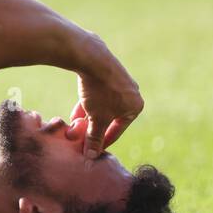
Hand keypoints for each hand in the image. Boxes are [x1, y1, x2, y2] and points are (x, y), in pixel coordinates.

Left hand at [71, 42, 143, 158]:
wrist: (92, 57)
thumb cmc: (99, 91)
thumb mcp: (96, 118)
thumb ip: (95, 137)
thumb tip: (92, 156)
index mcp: (136, 106)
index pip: (118, 129)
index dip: (103, 141)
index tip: (91, 150)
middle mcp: (133, 92)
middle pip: (110, 116)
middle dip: (93, 126)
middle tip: (81, 135)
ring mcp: (121, 80)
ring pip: (103, 104)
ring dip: (89, 115)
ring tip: (76, 124)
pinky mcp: (107, 71)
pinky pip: (99, 92)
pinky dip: (88, 101)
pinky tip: (77, 108)